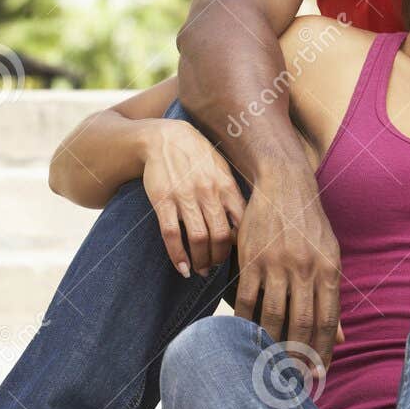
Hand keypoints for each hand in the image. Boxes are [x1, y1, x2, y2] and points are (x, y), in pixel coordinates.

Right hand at [142, 120, 244, 277]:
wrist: (164, 137)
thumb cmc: (197, 157)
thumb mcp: (222, 170)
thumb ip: (233, 196)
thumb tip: (246, 226)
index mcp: (226, 186)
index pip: (242, 223)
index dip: (241, 246)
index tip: (237, 256)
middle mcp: (208, 192)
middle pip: (221, 236)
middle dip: (219, 259)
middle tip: (215, 268)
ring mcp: (185, 197)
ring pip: (198, 238)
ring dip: (201, 261)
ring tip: (201, 271)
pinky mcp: (163, 200)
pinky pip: (171, 234)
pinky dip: (178, 256)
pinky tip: (182, 268)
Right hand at [232, 154, 341, 368]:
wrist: (285, 185)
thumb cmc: (310, 226)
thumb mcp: (330, 257)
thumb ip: (332, 298)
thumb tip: (341, 339)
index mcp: (329, 271)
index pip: (328, 321)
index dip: (322, 351)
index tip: (318, 375)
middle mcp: (305, 269)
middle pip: (302, 324)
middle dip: (298, 356)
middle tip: (292, 381)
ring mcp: (277, 264)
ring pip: (273, 315)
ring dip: (271, 345)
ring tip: (269, 366)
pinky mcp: (252, 259)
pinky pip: (247, 299)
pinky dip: (246, 323)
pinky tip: (245, 339)